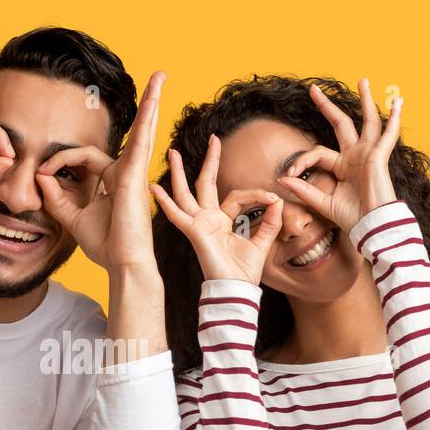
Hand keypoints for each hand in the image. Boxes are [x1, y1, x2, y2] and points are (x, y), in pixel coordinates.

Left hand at [34, 72, 165, 270]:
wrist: (122, 263)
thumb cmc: (105, 245)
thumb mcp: (72, 218)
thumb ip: (55, 197)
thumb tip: (39, 175)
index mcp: (113, 180)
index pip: (82, 157)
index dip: (59, 161)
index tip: (42, 174)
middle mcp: (126, 172)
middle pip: (130, 133)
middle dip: (141, 109)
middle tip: (154, 80)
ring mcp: (134, 172)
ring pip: (141, 130)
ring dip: (150, 102)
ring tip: (160, 76)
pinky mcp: (135, 175)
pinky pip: (141, 140)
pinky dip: (147, 118)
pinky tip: (155, 97)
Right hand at [150, 134, 284, 284]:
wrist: (236, 290)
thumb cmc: (244, 272)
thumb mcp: (262, 241)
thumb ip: (270, 220)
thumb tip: (276, 200)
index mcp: (222, 222)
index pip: (237, 196)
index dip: (255, 194)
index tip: (271, 198)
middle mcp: (208, 220)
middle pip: (204, 184)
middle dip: (209, 162)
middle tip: (214, 139)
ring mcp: (198, 225)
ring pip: (186, 193)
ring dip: (179, 172)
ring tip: (173, 152)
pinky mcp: (193, 232)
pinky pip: (176, 214)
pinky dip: (164, 202)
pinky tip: (153, 188)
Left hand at [276, 78, 401, 232]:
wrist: (371, 227)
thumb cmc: (352, 218)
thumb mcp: (322, 202)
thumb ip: (304, 190)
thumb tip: (282, 178)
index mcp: (342, 166)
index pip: (317, 153)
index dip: (301, 160)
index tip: (289, 174)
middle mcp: (355, 156)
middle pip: (341, 124)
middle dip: (327, 107)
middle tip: (313, 89)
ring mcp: (368, 154)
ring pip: (368, 121)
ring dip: (366, 100)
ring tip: (363, 80)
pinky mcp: (379, 157)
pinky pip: (388, 135)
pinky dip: (394, 120)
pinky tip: (397, 103)